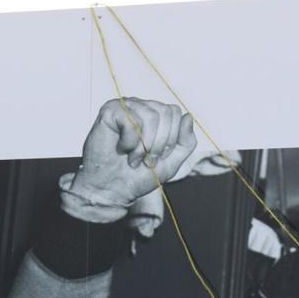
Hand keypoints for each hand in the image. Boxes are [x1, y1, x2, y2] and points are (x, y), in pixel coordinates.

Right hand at [67, 98, 195, 215]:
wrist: (111, 190)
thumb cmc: (138, 176)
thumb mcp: (171, 163)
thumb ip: (185, 142)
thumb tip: (188, 116)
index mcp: (155, 116)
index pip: (174, 112)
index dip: (171, 138)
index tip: (157, 156)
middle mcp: (141, 107)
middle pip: (166, 112)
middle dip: (159, 143)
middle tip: (146, 159)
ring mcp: (125, 107)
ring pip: (151, 116)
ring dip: (144, 145)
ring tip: (133, 158)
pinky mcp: (110, 111)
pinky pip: (132, 121)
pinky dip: (130, 142)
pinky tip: (121, 149)